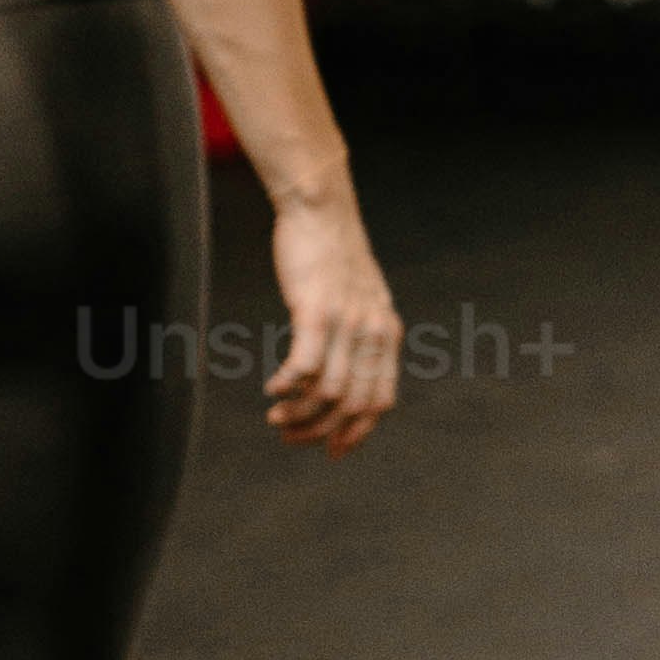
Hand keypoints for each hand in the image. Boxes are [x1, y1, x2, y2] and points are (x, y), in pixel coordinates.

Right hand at [264, 182, 402, 449]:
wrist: (322, 209)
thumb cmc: (333, 255)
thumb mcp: (363, 299)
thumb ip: (362, 336)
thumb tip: (347, 373)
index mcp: (387, 334)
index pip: (380, 402)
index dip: (356, 433)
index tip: (331, 450)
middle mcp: (373, 332)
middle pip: (353, 405)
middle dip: (319, 431)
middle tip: (288, 434)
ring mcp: (347, 322)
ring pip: (328, 392)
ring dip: (299, 414)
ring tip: (276, 416)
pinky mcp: (317, 309)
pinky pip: (306, 365)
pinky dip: (287, 385)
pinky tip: (272, 388)